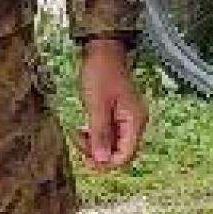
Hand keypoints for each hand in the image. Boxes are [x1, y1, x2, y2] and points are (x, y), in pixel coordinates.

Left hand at [76, 37, 145, 171]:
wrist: (103, 50)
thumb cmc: (100, 73)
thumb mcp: (96, 105)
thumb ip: (100, 133)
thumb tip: (101, 160)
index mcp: (134, 121)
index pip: (125, 156)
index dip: (106, 163)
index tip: (85, 159)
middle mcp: (135, 123)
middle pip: (119, 152)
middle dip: (98, 152)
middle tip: (78, 141)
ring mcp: (127, 119)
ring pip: (112, 144)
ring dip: (94, 144)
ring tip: (77, 133)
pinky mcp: (118, 115)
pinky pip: (109, 133)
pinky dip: (95, 134)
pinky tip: (83, 128)